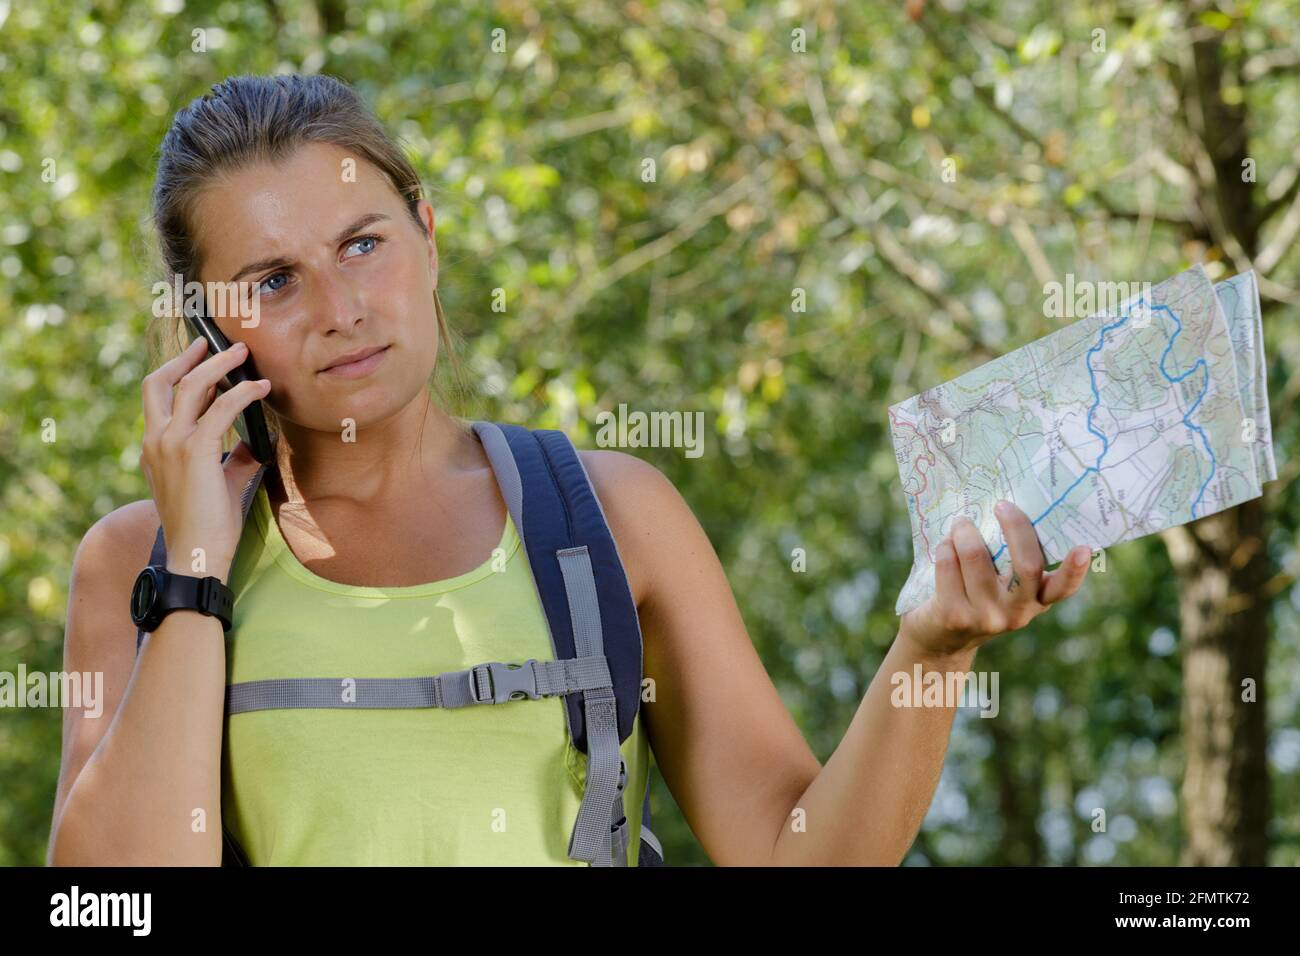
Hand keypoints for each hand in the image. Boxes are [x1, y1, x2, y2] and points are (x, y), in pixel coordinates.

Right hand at [140, 337, 271, 582]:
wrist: (197, 555)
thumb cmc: (208, 525)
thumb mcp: (220, 481)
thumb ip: (232, 456)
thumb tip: (254, 439)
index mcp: (154, 447)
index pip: (156, 397)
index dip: (175, 371)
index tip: (197, 356)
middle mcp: (155, 440)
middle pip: (161, 382)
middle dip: (187, 357)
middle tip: (214, 343)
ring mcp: (171, 444)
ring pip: (191, 387)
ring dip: (220, 366)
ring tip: (244, 355)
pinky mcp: (194, 451)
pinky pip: (221, 408)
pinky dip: (242, 393)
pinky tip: (261, 389)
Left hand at [900, 500, 1091, 661]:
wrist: (940, 638)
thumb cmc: (976, 595)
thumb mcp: (1004, 586)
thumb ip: (1014, 561)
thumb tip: (1012, 510)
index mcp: (1036, 601)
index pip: (1062, 589)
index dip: (1075, 570)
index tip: (1084, 548)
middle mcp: (1017, 612)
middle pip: (1026, 565)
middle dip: (1015, 527)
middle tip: (1002, 506)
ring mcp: (986, 616)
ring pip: (976, 555)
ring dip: (964, 531)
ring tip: (960, 525)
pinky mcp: (955, 615)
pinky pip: (948, 564)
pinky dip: (944, 546)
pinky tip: (944, 546)